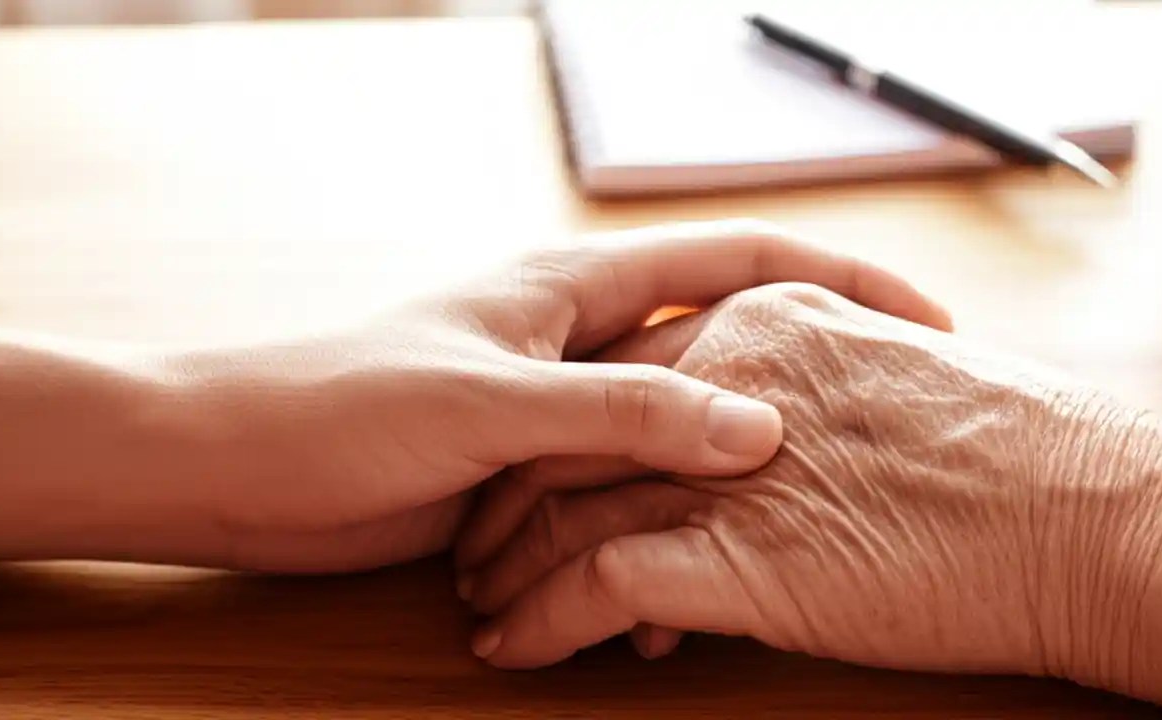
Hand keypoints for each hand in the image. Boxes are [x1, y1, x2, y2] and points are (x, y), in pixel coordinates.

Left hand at [170, 221, 950, 571]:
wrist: (238, 466)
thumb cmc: (344, 406)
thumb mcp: (496, 402)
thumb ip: (624, 414)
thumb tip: (763, 425)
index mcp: (576, 287)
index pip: (734, 255)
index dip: (836, 274)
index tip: (923, 320)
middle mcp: (579, 338)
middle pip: (722, 340)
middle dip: (804, 378)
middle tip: (891, 433)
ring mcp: (558, 408)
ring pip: (679, 429)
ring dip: (737, 469)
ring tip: (816, 520)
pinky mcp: (532, 472)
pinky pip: (628, 489)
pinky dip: (671, 521)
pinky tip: (706, 573)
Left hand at [455, 282, 1161, 704]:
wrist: (1091, 519)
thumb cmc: (1025, 451)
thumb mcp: (881, 381)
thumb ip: (794, 386)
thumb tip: (751, 420)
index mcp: (761, 313)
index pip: (645, 335)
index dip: (604, 384)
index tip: (570, 440)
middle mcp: (719, 373)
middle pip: (581, 424)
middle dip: (524, 487)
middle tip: (493, 536)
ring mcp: (712, 466)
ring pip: (568, 505)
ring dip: (515, 558)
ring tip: (488, 602)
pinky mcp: (723, 557)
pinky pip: (596, 585)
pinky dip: (544, 618)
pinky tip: (518, 645)